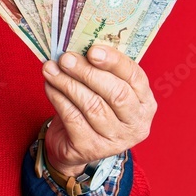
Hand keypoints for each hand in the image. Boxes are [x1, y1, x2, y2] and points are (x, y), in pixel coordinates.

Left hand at [40, 45, 155, 176]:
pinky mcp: (91, 149)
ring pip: (92, 105)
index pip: (135, 77)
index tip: (92, 50)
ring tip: (51, 68)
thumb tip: (77, 47)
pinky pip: (73, 118)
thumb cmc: (91, 107)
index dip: (114, 62)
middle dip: (87, 72)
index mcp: (145, 102)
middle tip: (65, 58)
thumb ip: (99, 69)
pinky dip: (58, 98)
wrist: (73, 144)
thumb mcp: (102, 89)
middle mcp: (136, 124)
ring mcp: (116, 140)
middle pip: (116, 93)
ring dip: (67, 83)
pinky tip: (50, 86)